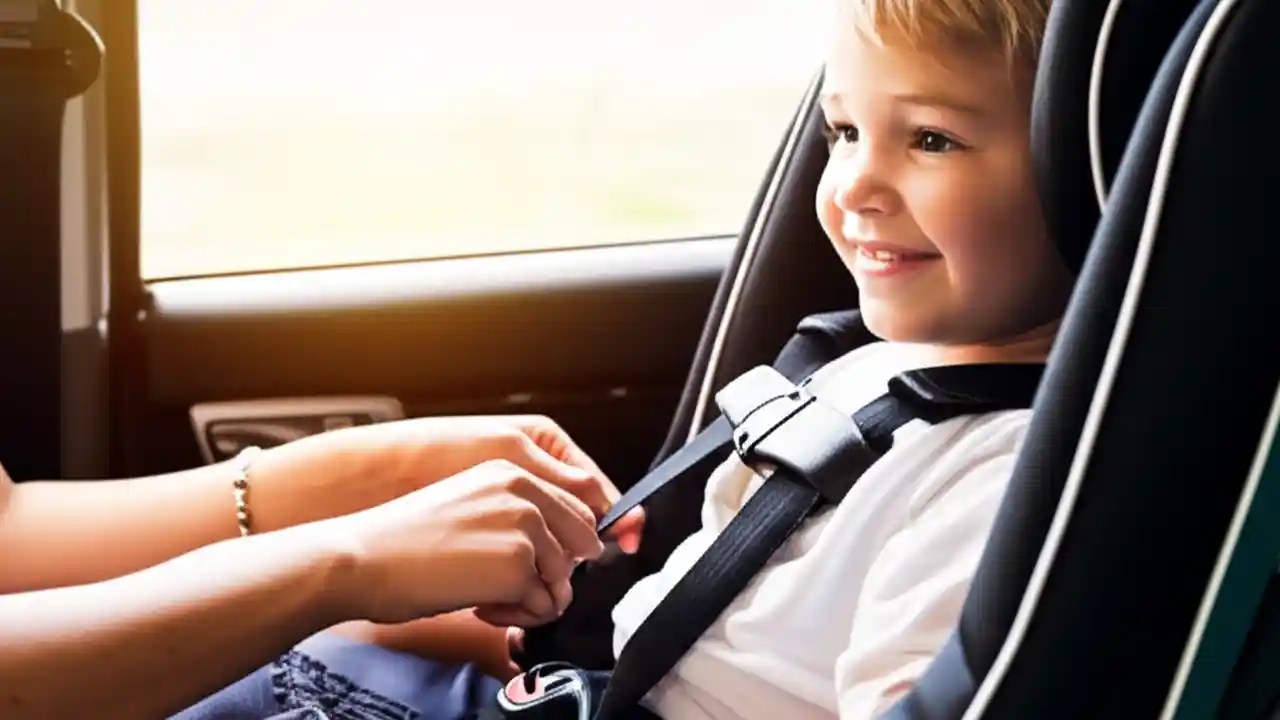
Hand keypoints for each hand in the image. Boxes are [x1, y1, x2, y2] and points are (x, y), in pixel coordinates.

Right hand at [326, 459, 604, 625]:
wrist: (365, 558)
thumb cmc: (404, 540)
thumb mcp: (470, 505)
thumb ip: (517, 516)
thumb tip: (561, 552)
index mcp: (512, 471)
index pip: (576, 511)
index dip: (567, 548)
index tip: (546, 569)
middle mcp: (526, 492)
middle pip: (581, 545)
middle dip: (554, 575)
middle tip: (513, 590)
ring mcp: (526, 527)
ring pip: (563, 580)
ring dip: (532, 600)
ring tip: (488, 599)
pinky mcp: (519, 566)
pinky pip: (543, 606)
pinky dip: (517, 618)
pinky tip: (480, 608)